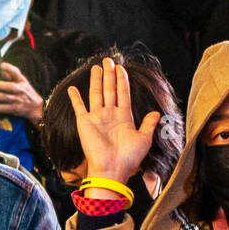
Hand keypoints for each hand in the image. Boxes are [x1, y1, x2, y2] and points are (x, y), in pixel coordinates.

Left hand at [0, 62, 44, 124]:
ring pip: (4, 98)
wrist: (35, 107)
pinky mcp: (14, 109)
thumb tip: (1, 69)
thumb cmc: (26, 91)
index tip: (1, 65)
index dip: (10, 68)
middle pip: (10, 87)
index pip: (17, 73)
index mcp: (22, 81)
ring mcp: (18, 100)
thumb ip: (12, 74)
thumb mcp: (22, 81)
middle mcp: (21, 90)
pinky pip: (2, 108)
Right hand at [67, 56, 160, 187]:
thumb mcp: (144, 139)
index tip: (121, 68)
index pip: (123, 93)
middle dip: (109, 74)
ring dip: (96, 80)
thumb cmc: (128, 158)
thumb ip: (149, 124)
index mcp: (124, 117)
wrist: (112, 169)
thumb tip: (156, 113)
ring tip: (96, 67)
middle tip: (108, 60)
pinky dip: (75, 98)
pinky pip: (79, 107)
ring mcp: (97, 118)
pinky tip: (72, 88)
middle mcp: (110, 115)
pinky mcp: (85, 123)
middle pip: (110, 89)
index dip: (122, 80)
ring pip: (96, 94)